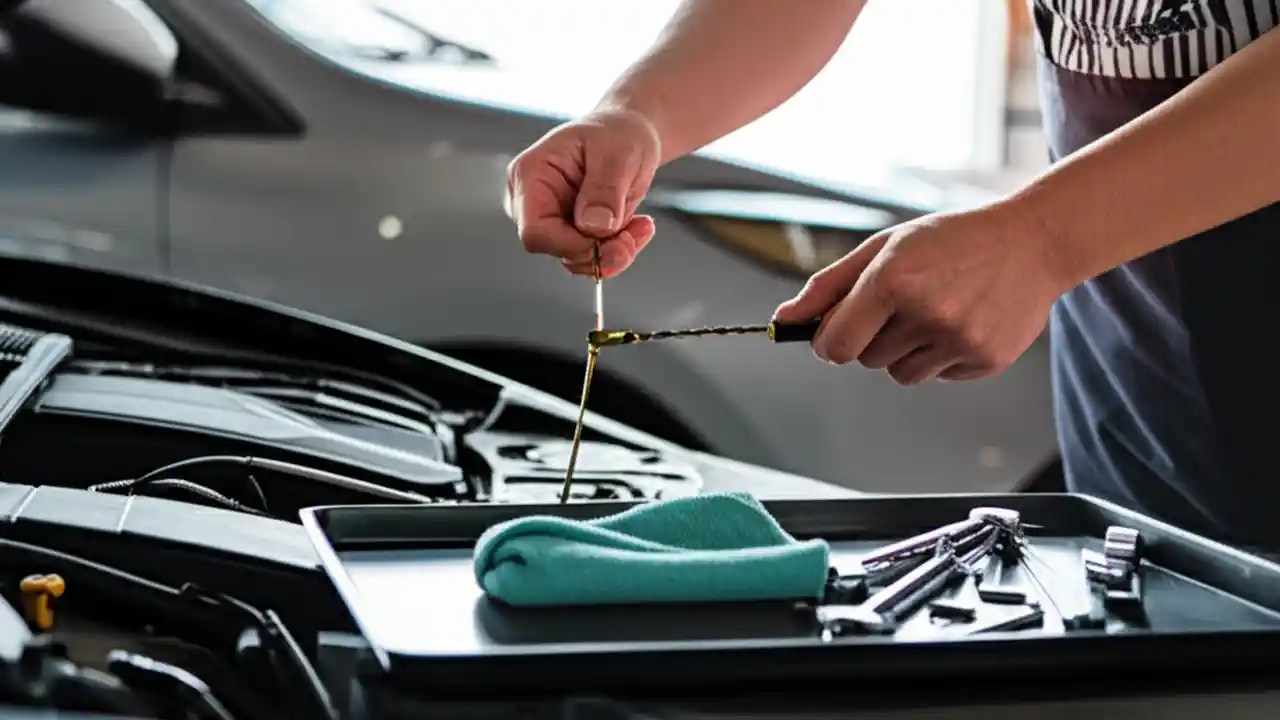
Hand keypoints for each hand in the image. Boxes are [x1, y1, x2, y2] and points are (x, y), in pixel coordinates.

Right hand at [505, 109, 661, 277]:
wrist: (628, 134)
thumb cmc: (617, 133)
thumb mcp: (618, 153)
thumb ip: (604, 190)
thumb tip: (593, 226)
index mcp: (530, 174)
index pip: (535, 231)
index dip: (572, 245)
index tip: (611, 236)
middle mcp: (531, 201)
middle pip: (554, 248)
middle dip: (600, 249)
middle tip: (636, 233)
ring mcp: (548, 219)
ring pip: (575, 258)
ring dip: (614, 250)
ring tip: (641, 225)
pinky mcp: (567, 232)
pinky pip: (589, 257)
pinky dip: (616, 249)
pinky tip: (636, 228)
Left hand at [772, 201, 1066, 384]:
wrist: (1031, 242)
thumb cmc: (950, 241)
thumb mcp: (884, 248)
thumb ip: (829, 287)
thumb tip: (783, 321)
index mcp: (893, 280)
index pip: (835, 347)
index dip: (828, 343)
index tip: (835, 332)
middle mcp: (926, 313)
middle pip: (865, 359)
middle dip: (872, 336)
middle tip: (903, 302)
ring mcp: (959, 340)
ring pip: (900, 373)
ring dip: (906, 349)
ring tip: (936, 309)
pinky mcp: (985, 361)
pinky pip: (938, 376)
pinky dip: (942, 356)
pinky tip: (963, 319)